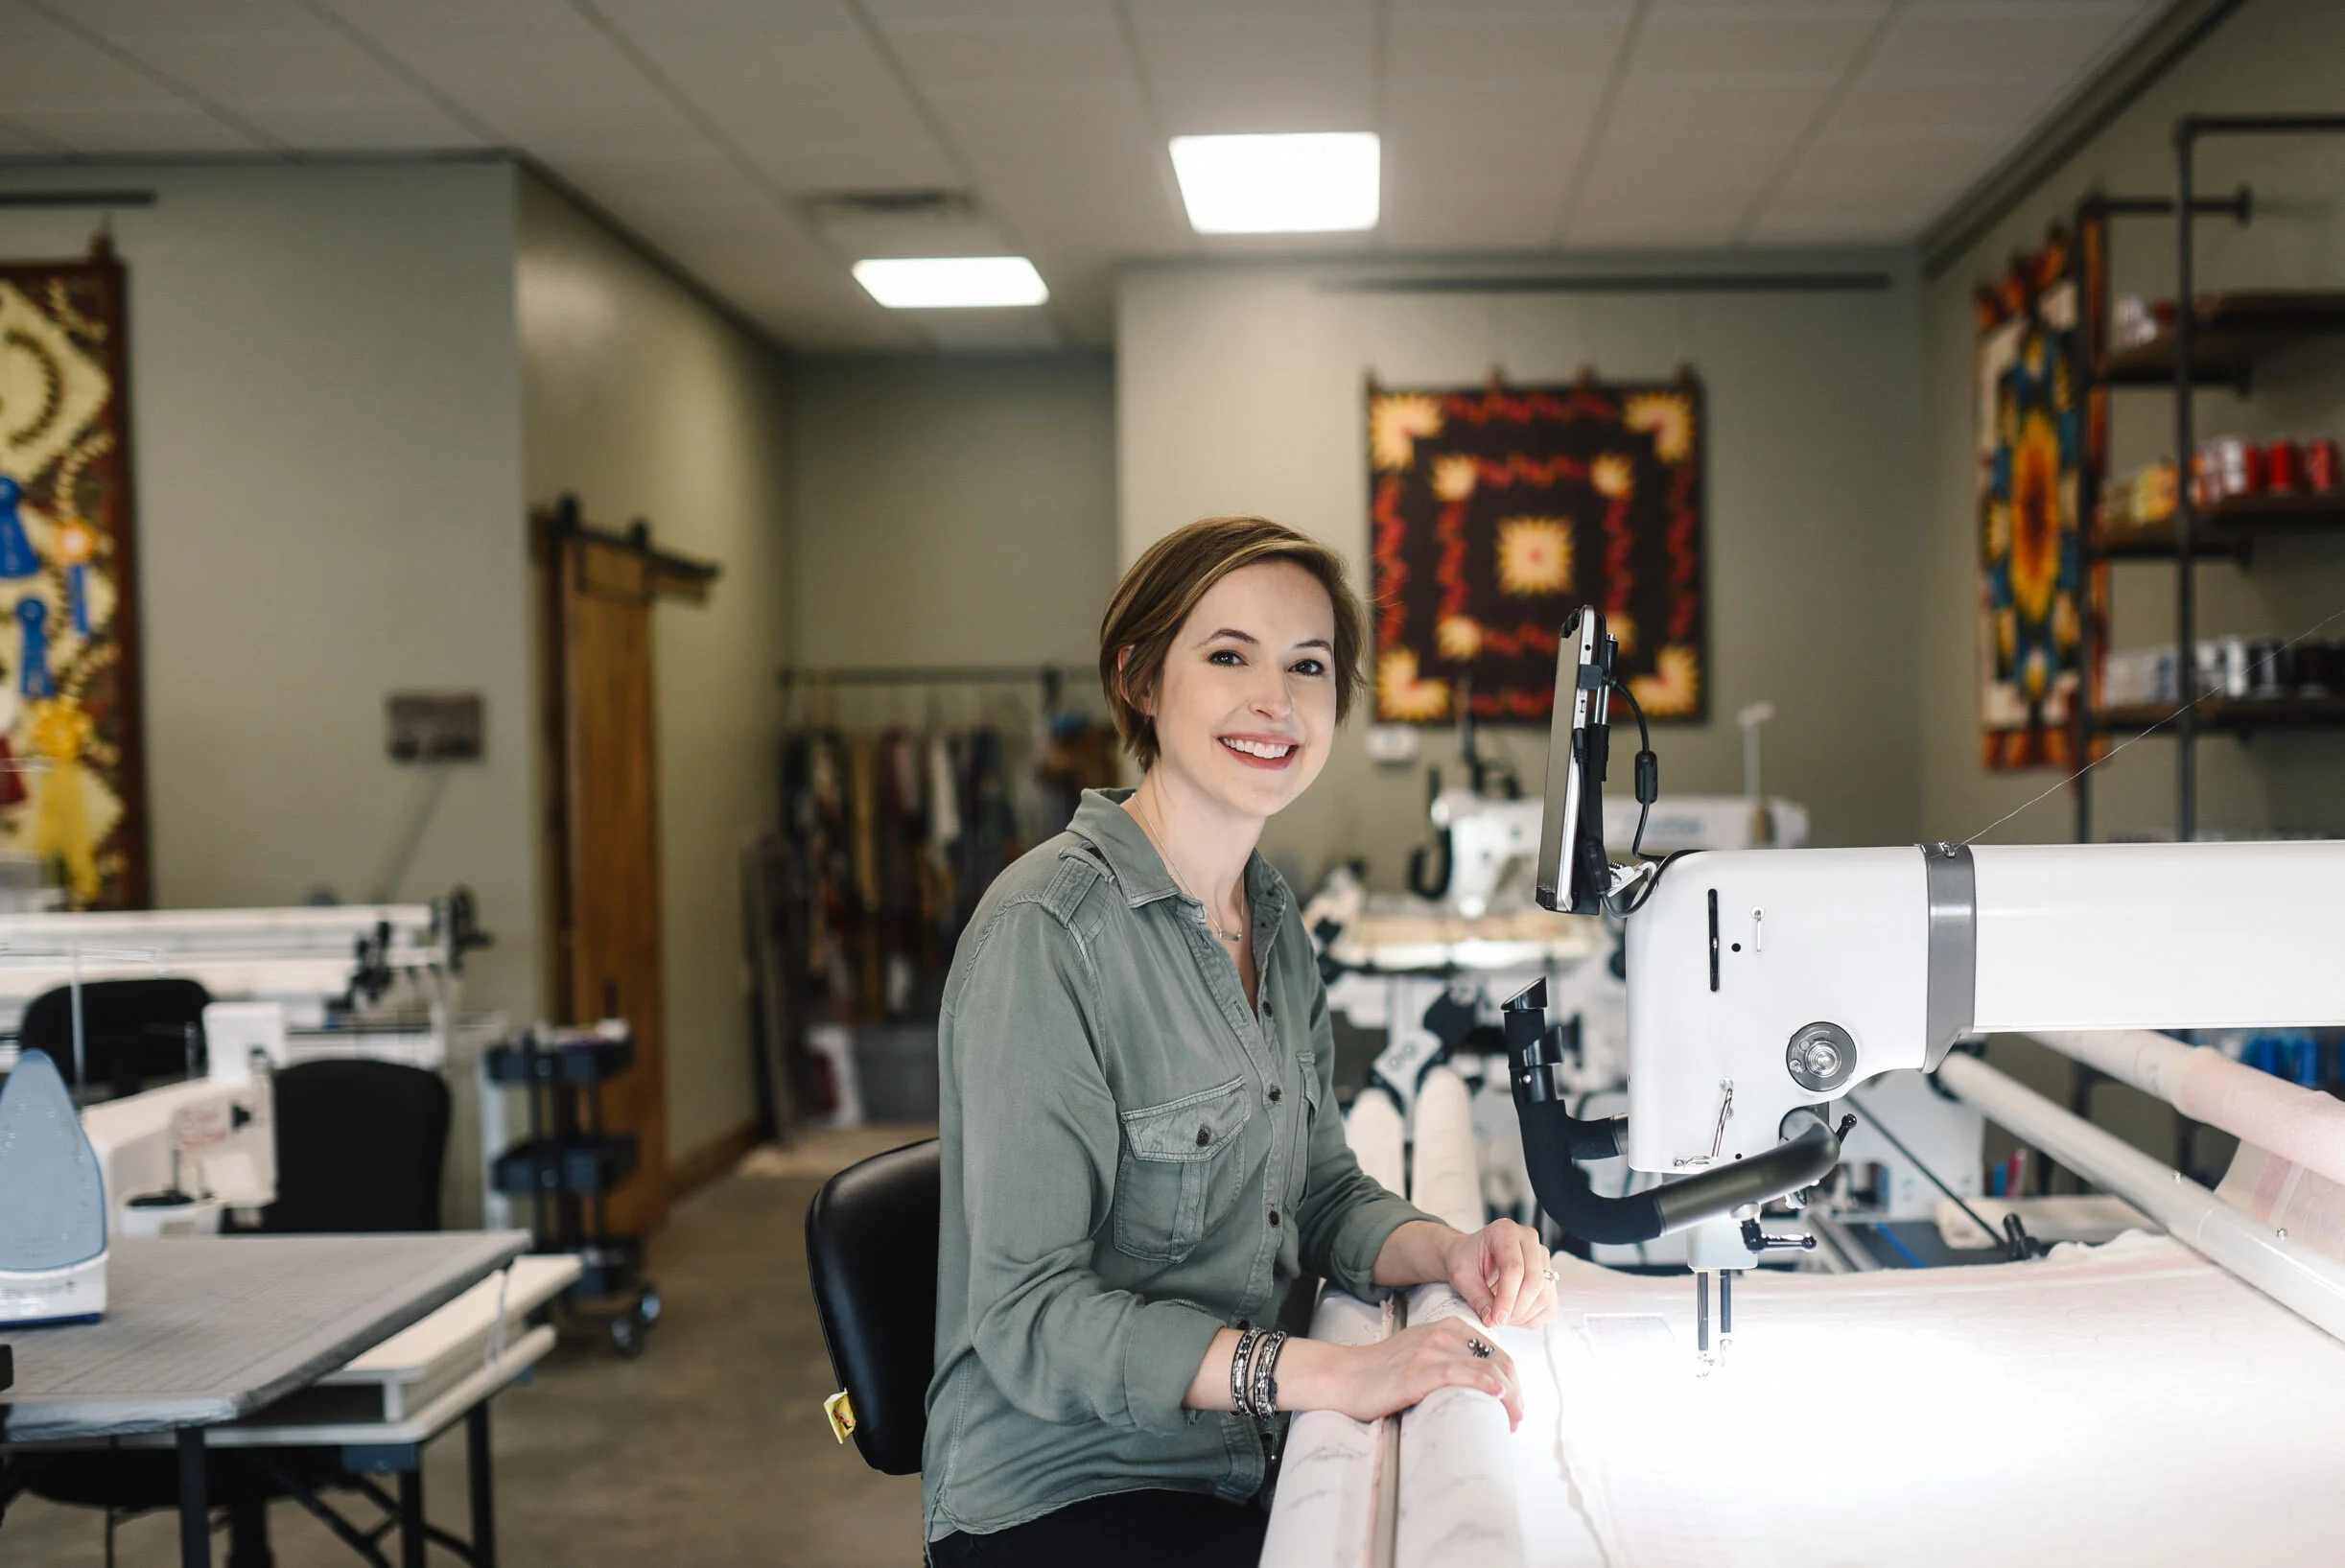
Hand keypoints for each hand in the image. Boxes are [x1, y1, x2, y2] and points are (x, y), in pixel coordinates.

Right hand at [1292, 1318, 1523, 1430]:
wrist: (1345, 1376)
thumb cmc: (1382, 1373)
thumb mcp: (1423, 1354)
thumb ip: (1450, 1359)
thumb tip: (1482, 1388)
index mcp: (1449, 1328)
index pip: (1498, 1353)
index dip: (1514, 1381)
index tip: (1515, 1406)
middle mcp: (1444, 1334)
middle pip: (1499, 1361)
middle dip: (1517, 1393)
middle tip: (1516, 1420)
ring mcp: (1432, 1350)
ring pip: (1488, 1369)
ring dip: (1509, 1398)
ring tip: (1512, 1422)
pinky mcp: (1419, 1370)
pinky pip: (1461, 1374)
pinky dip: (1485, 1384)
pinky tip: (1497, 1396)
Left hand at [1446, 1219, 1557, 1328]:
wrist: (1470, 1255)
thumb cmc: (1466, 1259)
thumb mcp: (1462, 1276)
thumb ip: (1478, 1297)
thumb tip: (1493, 1320)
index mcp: (1505, 1231)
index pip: (1514, 1268)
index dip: (1507, 1298)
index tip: (1496, 1319)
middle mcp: (1528, 1239)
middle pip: (1534, 1281)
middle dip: (1516, 1308)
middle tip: (1497, 1320)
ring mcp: (1542, 1256)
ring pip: (1545, 1294)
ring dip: (1524, 1314)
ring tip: (1502, 1316)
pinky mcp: (1548, 1275)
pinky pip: (1550, 1304)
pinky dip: (1533, 1317)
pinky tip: (1514, 1316)